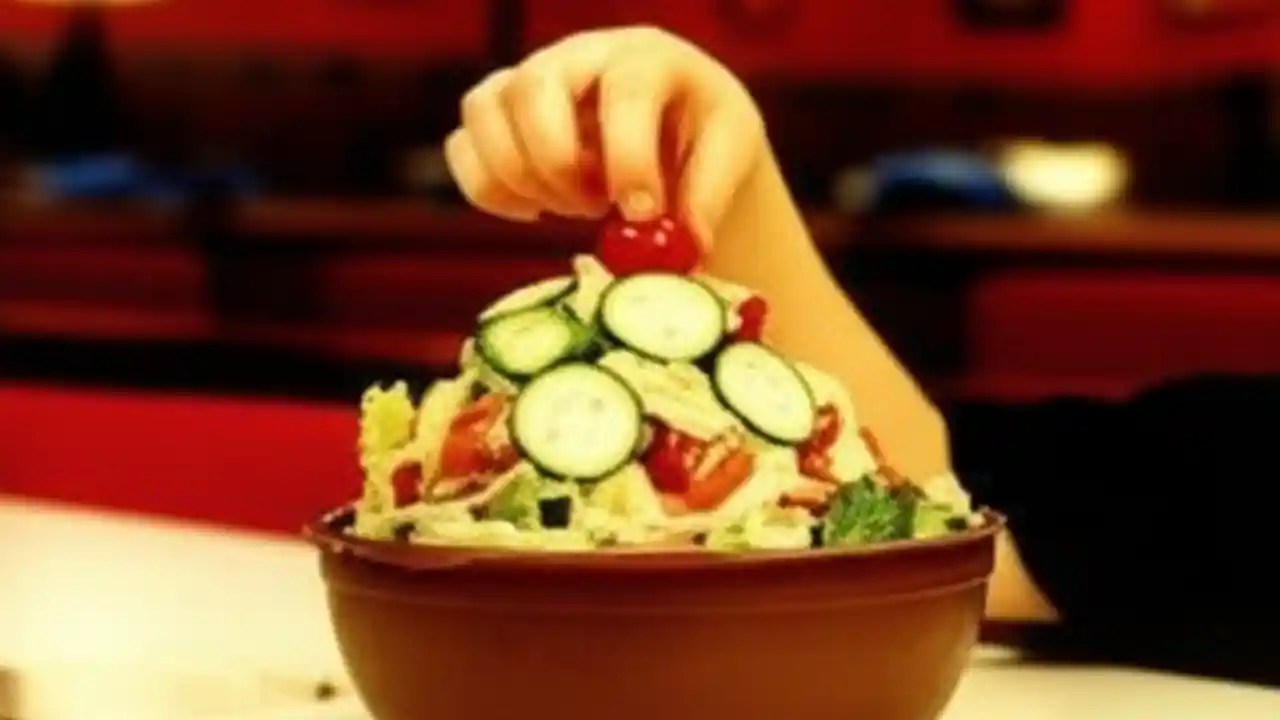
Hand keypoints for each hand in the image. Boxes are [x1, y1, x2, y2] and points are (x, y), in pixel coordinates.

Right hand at [444, 26, 766, 243]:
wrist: (675, 130)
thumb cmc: (701, 136)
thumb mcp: (727, 157)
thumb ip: (708, 198)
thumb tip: (683, 246)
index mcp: (647, 57)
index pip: (626, 89)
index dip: (628, 155)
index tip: (639, 214)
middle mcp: (580, 55)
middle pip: (534, 88)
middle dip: (558, 164)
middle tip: (593, 207)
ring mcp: (530, 79)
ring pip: (484, 110)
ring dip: (522, 177)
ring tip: (575, 204)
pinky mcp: (497, 113)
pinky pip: (461, 147)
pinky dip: (489, 191)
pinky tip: (537, 209)